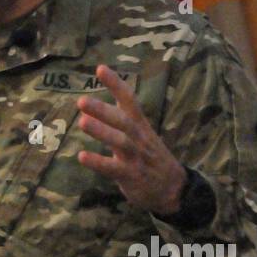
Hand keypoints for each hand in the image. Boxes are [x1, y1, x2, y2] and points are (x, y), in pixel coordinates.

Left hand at [75, 64, 185, 216]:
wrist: (174, 188)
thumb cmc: (150, 157)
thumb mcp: (139, 134)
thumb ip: (117, 121)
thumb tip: (89, 108)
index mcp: (140, 124)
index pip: (129, 99)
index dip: (116, 84)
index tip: (100, 68)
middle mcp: (139, 137)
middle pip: (123, 120)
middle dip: (103, 110)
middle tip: (81, 101)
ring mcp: (136, 157)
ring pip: (120, 142)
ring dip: (101, 131)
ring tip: (82, 122)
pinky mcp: (132, 176)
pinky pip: (114, 168)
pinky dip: (98, 162)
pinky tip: (82, 156)